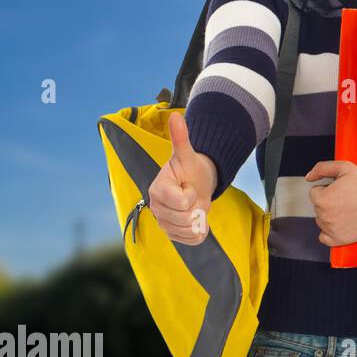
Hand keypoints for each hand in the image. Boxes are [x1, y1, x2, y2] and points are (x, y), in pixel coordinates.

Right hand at [147, 112, 217, 245]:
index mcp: (157, 189)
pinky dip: (200, 231)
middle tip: (193, 196)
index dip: (192, 194)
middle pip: (186, 218)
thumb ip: (181, 138)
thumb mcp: (187, 155)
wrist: (196, 184)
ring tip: (194, 206)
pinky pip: (193, 240)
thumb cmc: (190, 169)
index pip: (182, 201)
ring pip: (190, 230)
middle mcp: (156, 208)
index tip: (188, 186)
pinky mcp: (172, 235)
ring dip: (199, 219)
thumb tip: (177, 115)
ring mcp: (163, 223)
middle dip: (197, 206)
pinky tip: (196, 218)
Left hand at [304, 160, 356, 245]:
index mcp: (322, 198)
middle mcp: (324, 215)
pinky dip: (328, 232)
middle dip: (329, 201)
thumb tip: (309, 177)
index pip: (315, 192)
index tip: (340, 190)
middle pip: (318, 206)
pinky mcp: (339, 239)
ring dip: (330, 215)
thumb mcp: (345, 167)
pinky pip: (323, 238)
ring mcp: (331, 229)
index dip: (328, 188)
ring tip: (347, 209)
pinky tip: (340, 223)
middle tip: (347, 198)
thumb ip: (322, 168)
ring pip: (321, 220)